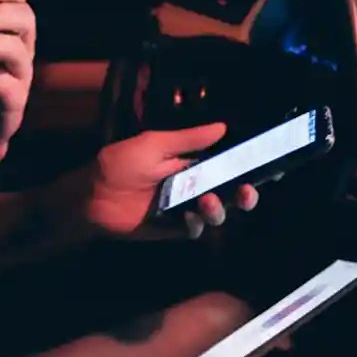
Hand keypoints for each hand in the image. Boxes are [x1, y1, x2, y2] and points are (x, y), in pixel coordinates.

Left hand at [86, 123, 260, 239]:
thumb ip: (188, 139)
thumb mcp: (154, 144)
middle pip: (229, 193)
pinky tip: (190, 217)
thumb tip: (223, 127)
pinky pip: (195, 230)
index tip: (264, 167)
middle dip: (244, 195)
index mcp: (189, 163)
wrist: (92, 196)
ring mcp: (183, 209)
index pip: (225, 166)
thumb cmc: (119, 164)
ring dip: (220, 209)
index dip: (245, 168)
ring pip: (217, 213)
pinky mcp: (172, 229)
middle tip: (248, 191)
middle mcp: (191, 186)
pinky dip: (198, 224)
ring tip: (208, 201)